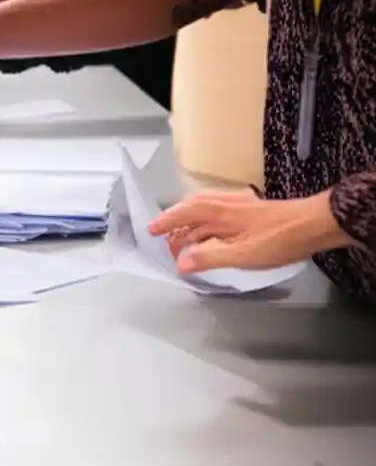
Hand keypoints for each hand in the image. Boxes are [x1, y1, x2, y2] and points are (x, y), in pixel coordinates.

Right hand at [148, 190, 355, 273]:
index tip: (150, 231)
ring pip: (205, 209)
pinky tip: (210, 232)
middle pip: (192, 208)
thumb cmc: (279, 239)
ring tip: (183, 238)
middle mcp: (226, 203)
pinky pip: (217, 211)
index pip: (184, 213)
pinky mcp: (251, 209)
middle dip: (176, 223)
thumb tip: (181, 262)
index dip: (166, 221)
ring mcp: (239, 204)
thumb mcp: (242, 255)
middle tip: (165, 242)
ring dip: (190, 222)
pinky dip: (205, 221)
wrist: (316, 225)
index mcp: (219, 212)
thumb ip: (209, 257)